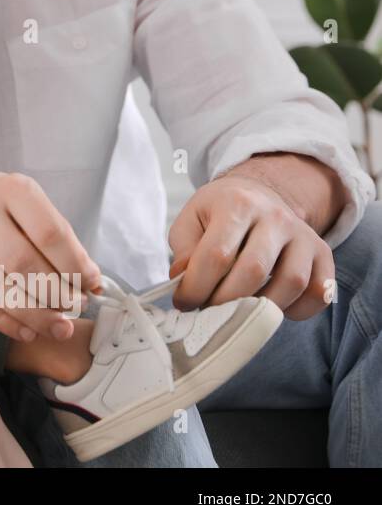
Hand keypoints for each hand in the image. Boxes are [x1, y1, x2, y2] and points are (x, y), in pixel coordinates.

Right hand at [0, 174, 102, 341]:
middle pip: (24, 264)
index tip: (90, 286)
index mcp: (9, 189)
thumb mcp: (23, 204)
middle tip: (74, 309)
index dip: (75, 266)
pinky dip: (5, 323)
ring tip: (57, 327)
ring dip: (34, 315)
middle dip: (56, 295)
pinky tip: (26, 330)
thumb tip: (92, 282)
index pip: (50, 234)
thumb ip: (57, 238)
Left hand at [170, 171, 334, 318]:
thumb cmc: (219, 213)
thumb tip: (182, 282)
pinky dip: (297, 310)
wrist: (258, 194)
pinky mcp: (323, 254)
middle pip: (254, 271)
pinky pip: (319, 293)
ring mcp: (304, 235)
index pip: (217, 254)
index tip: (184, 302)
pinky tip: (270, 307)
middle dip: (225, 301)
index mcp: (237, 204)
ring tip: (236, 309)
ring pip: (292, 283)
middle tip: (207, 309)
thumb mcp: (191, 220)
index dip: (196, 287)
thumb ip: (183, 250)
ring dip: (260, 308)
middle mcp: (276, 217)